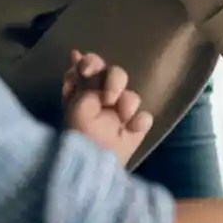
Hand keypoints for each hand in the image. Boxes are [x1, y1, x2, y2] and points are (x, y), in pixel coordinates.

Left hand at [63, 50, 152, 165]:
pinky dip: (139, 121)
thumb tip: (77, 54)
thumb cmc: (81, 138)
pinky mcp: (135, 128)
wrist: (98, 168)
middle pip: (114, 74)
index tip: (88, 68)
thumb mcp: (78, 109)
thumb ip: (85, 85)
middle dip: (114, 80)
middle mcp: (100, 100)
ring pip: (132, 95)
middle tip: (109, 95)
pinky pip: (145, 115)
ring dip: (127, 103)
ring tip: (121, 118)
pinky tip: (131, 129)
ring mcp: (119, 115)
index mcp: (80, 94)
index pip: (87, 69)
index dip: (90, 63)